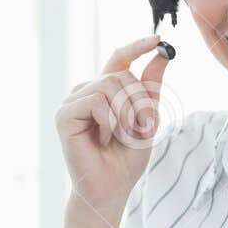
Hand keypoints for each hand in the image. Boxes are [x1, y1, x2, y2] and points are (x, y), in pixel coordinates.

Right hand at [56, 33, 172, 227]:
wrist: (111, 188)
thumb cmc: (126, 158)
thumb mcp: (147, 119)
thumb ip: (150, 88)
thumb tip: (162, 54)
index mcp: (104, 91)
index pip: (118, 59)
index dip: (137, 46)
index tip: (159, 39)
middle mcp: (86, 92)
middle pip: (120, 75)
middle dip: (139, 103)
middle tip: (142, 129)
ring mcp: (72, 102)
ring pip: (108, 85)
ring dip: (126, 114)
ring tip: (123, 137)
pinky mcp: (64, 115)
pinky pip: (96, 102)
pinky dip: (109, 122)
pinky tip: (104, 140)